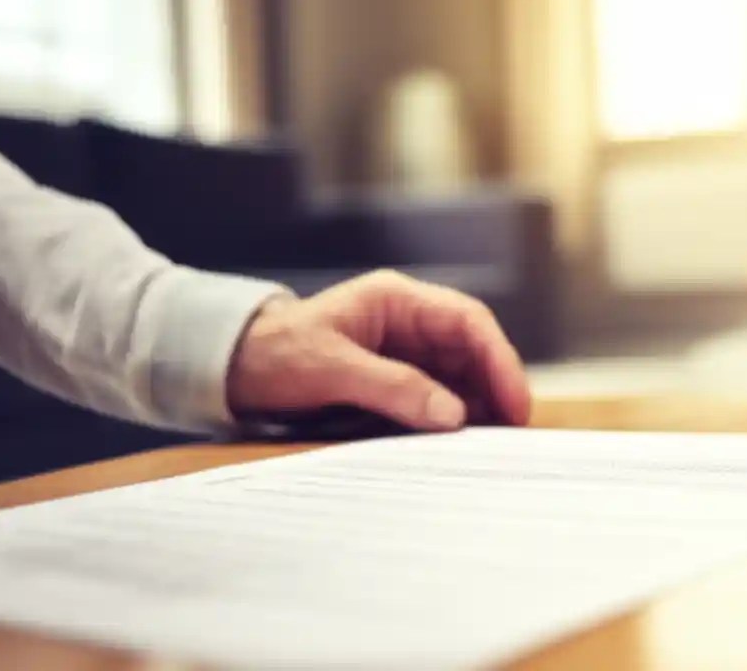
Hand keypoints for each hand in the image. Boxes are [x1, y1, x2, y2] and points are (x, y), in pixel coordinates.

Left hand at [226, 270, 531, 431]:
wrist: (231, 369)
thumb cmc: (274, 355)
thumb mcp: (331, 369)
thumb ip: (394, 388)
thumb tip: (455, 416)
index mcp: (398, 301)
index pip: (468, 322)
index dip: (500, 360)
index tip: (515, 402)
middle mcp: (409, 323)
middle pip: (472, 352)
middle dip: (496, 389)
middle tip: (512, 434)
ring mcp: (405, 353)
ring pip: (460, 378)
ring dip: (478, 408)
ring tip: (491, 445)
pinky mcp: (395, 382)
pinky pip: (437, 399)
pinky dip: (453, 421)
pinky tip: (460, 445)